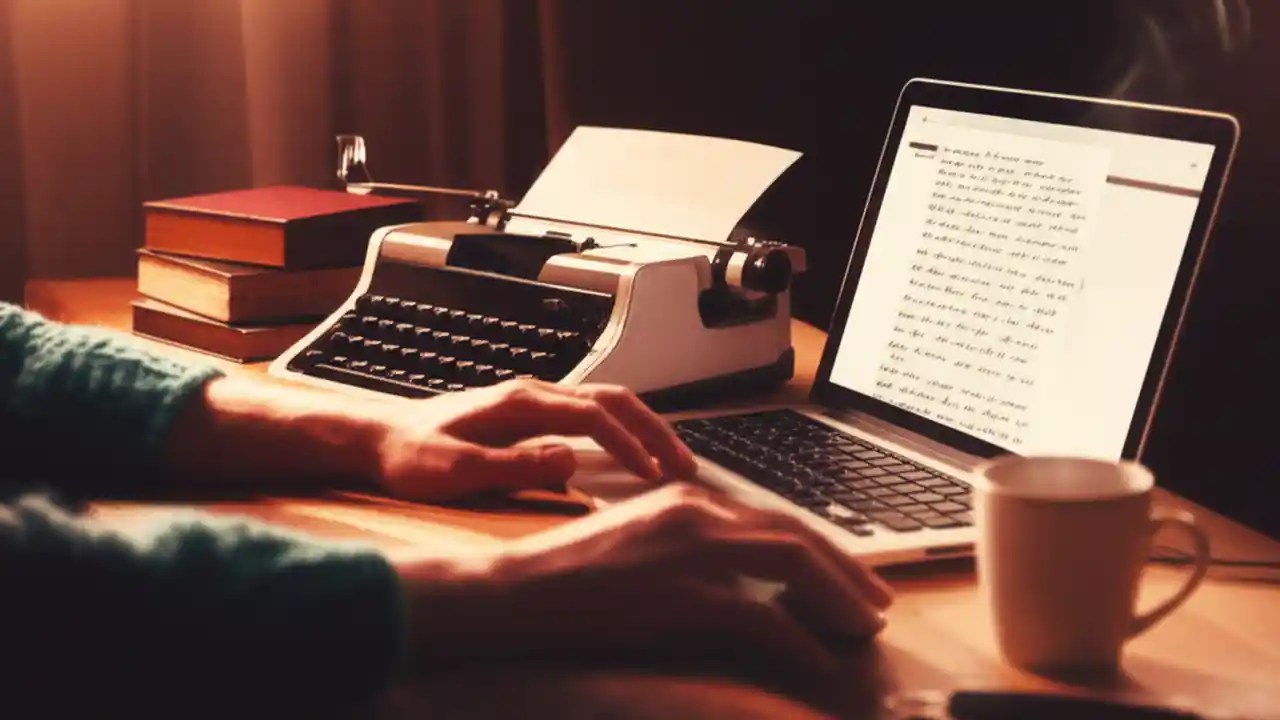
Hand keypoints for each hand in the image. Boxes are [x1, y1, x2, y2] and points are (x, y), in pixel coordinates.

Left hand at [376, 379, 697, 500]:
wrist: (378, 438)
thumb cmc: (412, 455)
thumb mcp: (458, 469)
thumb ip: (515, 466)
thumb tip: (570, 462)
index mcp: (520, 403)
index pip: (594, 417)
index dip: (629, 445)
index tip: (653, 477)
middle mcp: (531, 393)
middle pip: (613, 400)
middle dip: (654, 431)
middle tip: (686, 467)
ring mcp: (531, 400)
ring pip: (605, 403)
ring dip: (642, 429)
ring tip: (670, 463)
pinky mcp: (527, 414)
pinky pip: (588, 413)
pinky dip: (620, 430)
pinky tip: (629, 454)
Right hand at [395, 482, 893, 674]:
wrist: (514, 591)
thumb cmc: (568, 578)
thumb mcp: (639, 544)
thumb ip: (691, 550)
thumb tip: (744, 585)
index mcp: (687, 496)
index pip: (774, 518)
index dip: (821, 549)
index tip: (847, 576)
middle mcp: (697, 509)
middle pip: (796, 535)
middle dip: (846, 571)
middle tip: (876, 604)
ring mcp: (693, 549)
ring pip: (794, 564)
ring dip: (839, 599)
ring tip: (866, 628)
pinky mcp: (685, 594)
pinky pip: (766, 621)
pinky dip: (802, 643)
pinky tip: (821, 664)